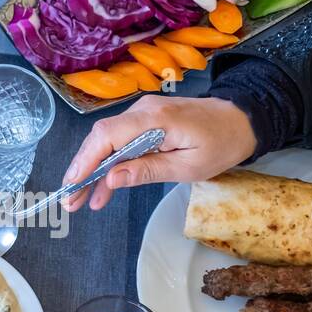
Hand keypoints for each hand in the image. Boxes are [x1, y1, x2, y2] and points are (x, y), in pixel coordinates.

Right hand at [60, 95, 255, 211]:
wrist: (241, 119)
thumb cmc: (222, 144)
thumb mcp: (189, 167)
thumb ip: (148, 170)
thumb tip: (111, 179)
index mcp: (154, 120)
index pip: (107, 136)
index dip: (85, 160)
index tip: (72, 183)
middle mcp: (142, 111)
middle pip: (100, 138)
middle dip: (82, 169)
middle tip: (69, 200)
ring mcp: (142, 114)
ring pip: (106, 141)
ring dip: (93, 170)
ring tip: (80, 200)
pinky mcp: (145, 121)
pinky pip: (120, 141)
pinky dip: (110, 163)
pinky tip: (104, 187)